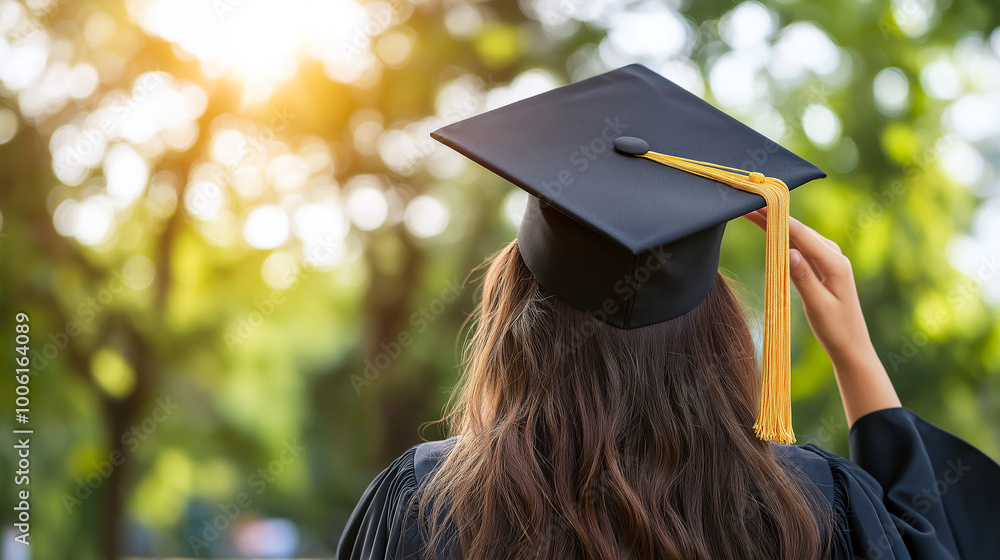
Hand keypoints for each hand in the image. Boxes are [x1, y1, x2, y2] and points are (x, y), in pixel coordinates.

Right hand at [744, 208, 899, 424]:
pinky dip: (783, 237)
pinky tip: (769, 230)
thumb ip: (803, 278)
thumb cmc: (836, 329)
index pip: (801, 234)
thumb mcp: (818, 306)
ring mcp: (829, 258)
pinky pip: (801, 245)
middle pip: (798, 230)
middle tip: (747, 205)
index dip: (777, 218)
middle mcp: (834, 255)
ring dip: (776, 224)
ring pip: (799, 235)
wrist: (852, 345)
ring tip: (752, 212)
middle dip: (772, 216)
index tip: (758, 204)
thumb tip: (788, 251)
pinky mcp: (823, 265)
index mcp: (834, 263)